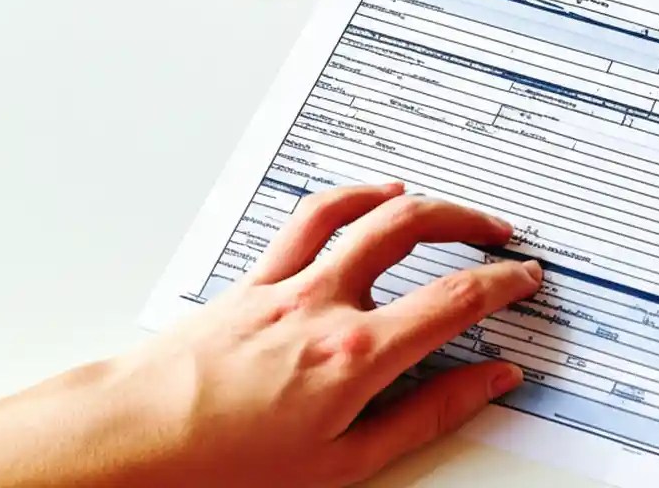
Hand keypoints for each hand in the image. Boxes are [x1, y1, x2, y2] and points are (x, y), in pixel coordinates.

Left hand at [0, 184, 542, 487]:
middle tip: (498, 235)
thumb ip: (428, 414)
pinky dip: (348, 198)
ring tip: (445, 207)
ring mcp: (286, 284)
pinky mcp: (254, 280)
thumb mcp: (346, 462)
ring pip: (364, 213)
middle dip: (469, 223)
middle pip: (414, 230)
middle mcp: (324, 305)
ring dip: (415, 200)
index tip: (523, 279)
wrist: (135, 441)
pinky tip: (367, 196)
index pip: (455, 300)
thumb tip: (486, 383)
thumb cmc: (227, 464)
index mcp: (356, 355)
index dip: (503, 283)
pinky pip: (309, 219)